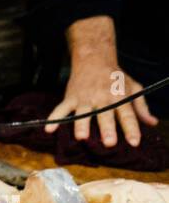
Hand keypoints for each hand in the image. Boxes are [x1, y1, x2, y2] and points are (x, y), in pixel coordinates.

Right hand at [47, 16, 158, 146]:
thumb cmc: (116, 77)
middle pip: (106, 115)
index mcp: (120, 97)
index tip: (134, 142)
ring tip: (81, 137)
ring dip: (82, 125)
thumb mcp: (134, 88)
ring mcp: (85, 98)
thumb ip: (141, 107)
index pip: (128, 115)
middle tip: (109, 142)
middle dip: (107, 129)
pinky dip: (54, 118)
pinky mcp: (71, 97)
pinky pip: (61, 109)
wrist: (95, 59)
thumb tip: (152, 123)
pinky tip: (49, 129)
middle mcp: (103, 98)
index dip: (131, 129)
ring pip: (83, 114)